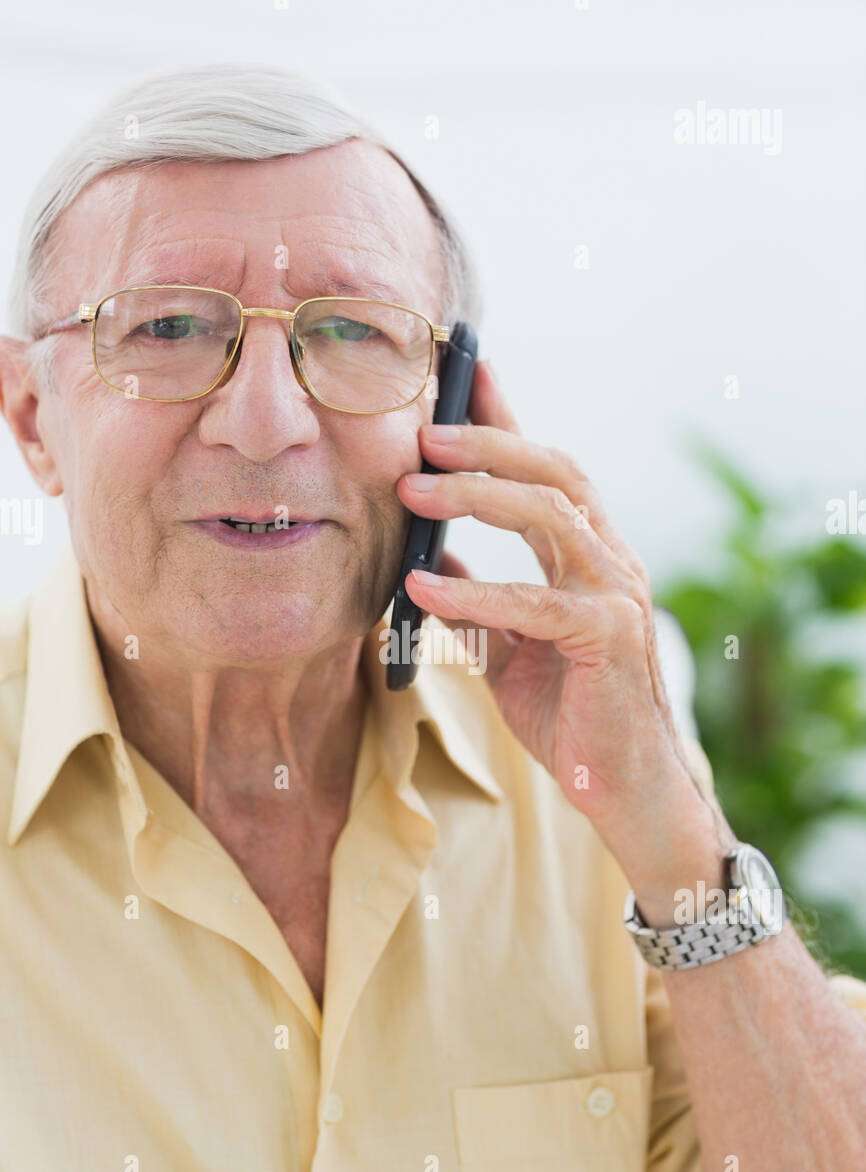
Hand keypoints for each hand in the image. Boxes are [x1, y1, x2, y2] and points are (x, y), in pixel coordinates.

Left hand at [398, 362, 732, 912]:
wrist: (622, 788)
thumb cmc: (570, 713)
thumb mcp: (507, 647)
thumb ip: (476, 600)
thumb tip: (425, 561)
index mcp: (589, 552)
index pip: (546, 467)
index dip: (504, 416)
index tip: (457, 371)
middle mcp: (610, 559)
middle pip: (554, 470)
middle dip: (486, 440)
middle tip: (419, 430)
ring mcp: (617, 594)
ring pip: (552, 515)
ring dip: (476, 494)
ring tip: (410, 490)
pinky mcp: (610, 638)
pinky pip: (534, 603)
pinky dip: (473, 593)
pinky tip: (420, 589)